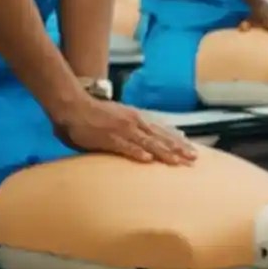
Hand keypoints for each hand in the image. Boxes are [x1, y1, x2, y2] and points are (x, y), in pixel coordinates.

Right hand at [51, 96, 196, 164]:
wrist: (74, 106)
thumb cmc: (95, 115)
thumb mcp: (119, 118)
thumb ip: (133, 128)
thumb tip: (146, 142)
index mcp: (137, 118)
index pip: (162, 131)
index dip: (177, 140)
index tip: (191, 149)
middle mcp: (133, 122)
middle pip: (160, 137)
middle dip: (177, 148)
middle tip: (193, 159)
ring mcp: (122, 130)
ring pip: (147, 142)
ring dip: (163, 152)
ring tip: (176, 161)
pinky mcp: (109, 137)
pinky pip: (125, 146)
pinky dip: (137, 152)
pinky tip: (147, 159)